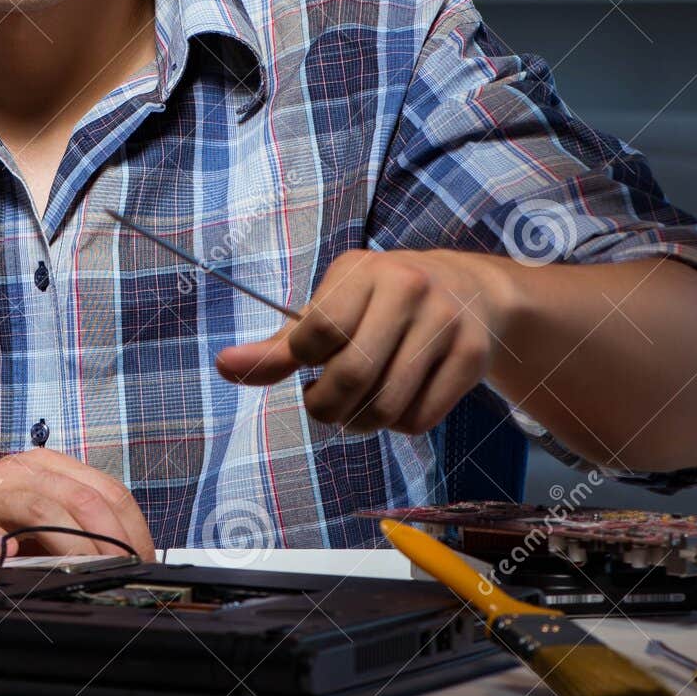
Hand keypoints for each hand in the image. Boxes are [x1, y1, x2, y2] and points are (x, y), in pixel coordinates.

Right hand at [0, 448, 156, 560]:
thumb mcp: (32, 513)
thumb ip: (70, 528)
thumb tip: (121, 562)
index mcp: (50, 468)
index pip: (107, 490)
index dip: (132, 527)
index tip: (143, 562)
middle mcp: (24, 472)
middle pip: (83, 497)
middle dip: (110, 539)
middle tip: (123, 573)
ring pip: (41, 506)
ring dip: (70, 541)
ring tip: (88, 568)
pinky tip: (4, 553)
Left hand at [213, 248, 513, 435]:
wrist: (470, 290)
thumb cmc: (380, 303)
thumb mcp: (332, 309)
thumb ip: (280, 346)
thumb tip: (223, 366)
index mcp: (365, 271)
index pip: (318, 333)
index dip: (304, 360)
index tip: (310, 360)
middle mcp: (409, 289)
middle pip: (352, 377)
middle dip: (325, 406)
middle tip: (323, 403)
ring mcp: (446, 323)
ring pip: (386, 407)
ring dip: (359, 423)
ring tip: (354, 408)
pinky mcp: (473, 357)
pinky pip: (419, 419)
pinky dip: (397, 425)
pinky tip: (396, 401)